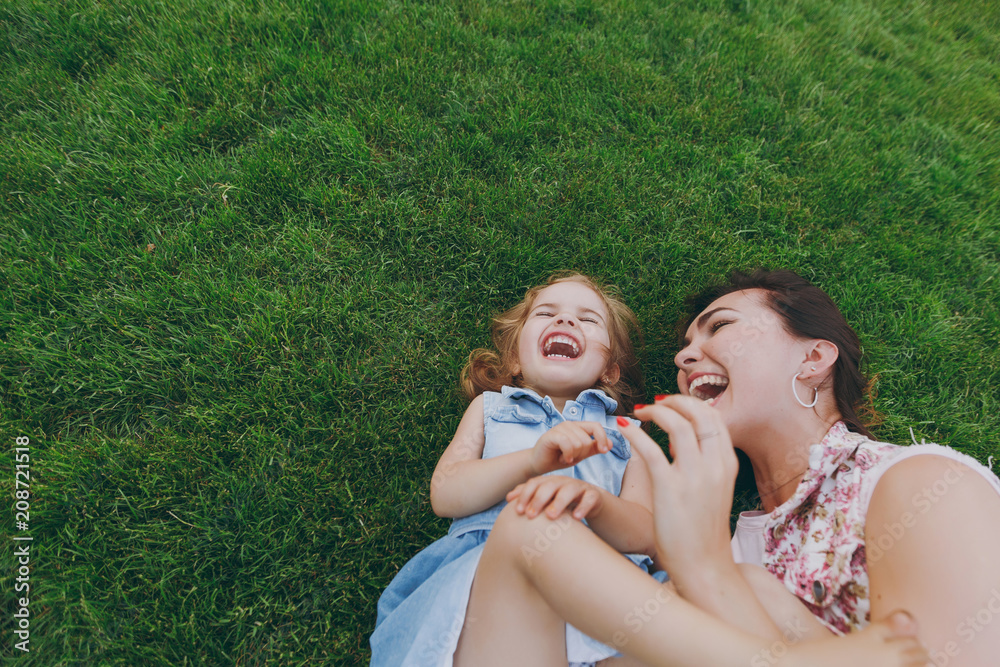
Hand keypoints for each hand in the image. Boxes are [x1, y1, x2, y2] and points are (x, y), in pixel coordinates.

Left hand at [507, 476, 604, 519]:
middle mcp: (563, 482)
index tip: (518, 512)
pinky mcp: (593, 495)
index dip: (525, 496)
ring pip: (569, 490)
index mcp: (550, 481)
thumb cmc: (563, 501)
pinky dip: (583, 507)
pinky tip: (576, 518)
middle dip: (539, 500)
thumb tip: (508, 498)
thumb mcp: (547, 498)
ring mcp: (579, 487)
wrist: (591, 500)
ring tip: (551, 516)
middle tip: (530, 515)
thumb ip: (528, 496)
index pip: (535, 484)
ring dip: (559, 502)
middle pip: (550, 486)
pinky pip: (589, 498)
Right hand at [529, 421, 610, 475]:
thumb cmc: (560, 457)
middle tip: (572, 457)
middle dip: (582, 454)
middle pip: (587, 439)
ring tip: (565, 457)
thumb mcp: (581, 454)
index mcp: (578, 427)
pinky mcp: (551, 435)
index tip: (604, 451)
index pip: (596, 426)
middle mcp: (569, 424)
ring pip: (578, 443)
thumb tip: (611, 443)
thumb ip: (594, 448)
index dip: (602, 438)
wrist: (540, 464)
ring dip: (573, 456)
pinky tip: (563, 459)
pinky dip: (568, 455)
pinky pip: (568, 444)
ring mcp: (560, 428)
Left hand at [616, 395, 737, 579]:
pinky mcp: (669, 488)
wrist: (704, 565)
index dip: (692, 404)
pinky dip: (635, 433)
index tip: (673, 403)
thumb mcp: (717, 490)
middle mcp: (714, 465)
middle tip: (654, 403)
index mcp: (727, 464)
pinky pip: (650, 449)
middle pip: (699, 414)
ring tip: (638, 413)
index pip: (714, 418)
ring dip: (655, 412)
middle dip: (675, 401)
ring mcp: (693, 476)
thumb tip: (688, 443)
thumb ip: (708, 465)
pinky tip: (623, 429)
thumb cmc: (703, 530)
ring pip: (677, 425)